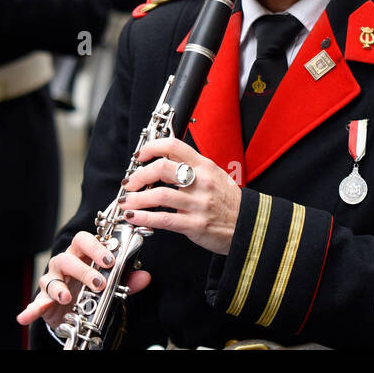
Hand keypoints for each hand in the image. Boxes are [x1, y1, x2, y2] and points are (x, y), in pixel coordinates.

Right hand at [17, 231, 151, 329]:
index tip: (110, 259)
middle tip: (99, 283)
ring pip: (52, 276)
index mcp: (82, 255)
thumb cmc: (91, 288)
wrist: (76, 310)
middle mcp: (65, 263)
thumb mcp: (112, 285)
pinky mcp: (44, 299)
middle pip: (68, 257)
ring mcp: (53, 280)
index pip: (85, 240)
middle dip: (83, 269)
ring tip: (68, 297)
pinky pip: (36, 302)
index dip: (96, 247)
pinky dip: (32, 309)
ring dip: (60, 287)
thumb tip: (144, 276)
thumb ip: (127, 280)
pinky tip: (27, 316)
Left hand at [118, 137, 241, 255]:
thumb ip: (191, 166)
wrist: (248, 225)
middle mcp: (200, 181)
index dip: (151, 148)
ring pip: (158, 195)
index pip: (173, 147)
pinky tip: (133, 217)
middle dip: (139, 176)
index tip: (139, 156)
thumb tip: (163, 159)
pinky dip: (144, 217)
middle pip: (161, 169)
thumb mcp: (214, 175)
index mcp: (204, 166)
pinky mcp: (194, 224)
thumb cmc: (228, 201)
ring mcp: (198, 203)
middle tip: (129, 183)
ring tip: (126, 202)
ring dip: (136, 199)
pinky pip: (163, 219)